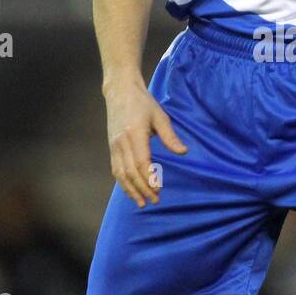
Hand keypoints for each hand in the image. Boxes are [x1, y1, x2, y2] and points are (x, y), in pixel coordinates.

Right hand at [104, 77, 186, 207]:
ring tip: (142, 202)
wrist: (120, 91)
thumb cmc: (143, 102)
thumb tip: (184, 152)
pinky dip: (123, 182)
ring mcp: (114, 145)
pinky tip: (130, 190)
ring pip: (120, 173)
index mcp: (134, 134)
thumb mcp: (160, 116)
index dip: (150, 178)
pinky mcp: (111, 147)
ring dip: (131, 190)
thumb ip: (170, 136)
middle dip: (143, 189)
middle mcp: (121, 142)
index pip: (141, 162)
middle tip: (155, 201)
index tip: (159, 190)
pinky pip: (116, 169)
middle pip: (131, 172)